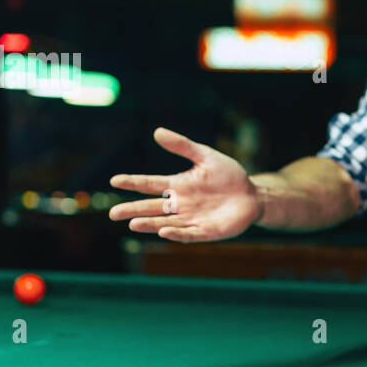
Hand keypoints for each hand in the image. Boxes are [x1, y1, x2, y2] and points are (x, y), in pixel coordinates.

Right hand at [109, 127, 260, 240]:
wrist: (252, 195)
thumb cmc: (229, 176)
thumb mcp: (206, 157)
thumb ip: (183, 146)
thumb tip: (157, 132)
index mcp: (178, 185)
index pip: (150, 184)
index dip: (133, 182)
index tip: (114, 180)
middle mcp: (181, 204)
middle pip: (152, 208)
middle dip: (133, 210)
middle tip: (113, 214)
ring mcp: (192, 219)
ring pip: (165, 223)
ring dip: (150, 224)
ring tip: (133, 224)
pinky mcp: (207, 231)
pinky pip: (189, 234)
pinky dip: (176, 233)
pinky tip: (163, 232)